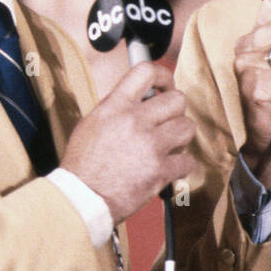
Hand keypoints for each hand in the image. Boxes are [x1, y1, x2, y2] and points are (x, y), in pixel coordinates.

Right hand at [61, 62, 195, 224]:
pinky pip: (188, 160)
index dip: (163, 76)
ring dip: (181, 136)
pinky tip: (170, 168)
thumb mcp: (92, 123)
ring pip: (187, 127)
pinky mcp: (160, 170)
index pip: (146, 72)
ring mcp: (150, 145)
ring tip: (170, 145)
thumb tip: (140, 99)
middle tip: (169, 121)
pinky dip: (182, 165)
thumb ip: (117, 107)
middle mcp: (135, 121)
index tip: (166, 86)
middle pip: (177, 100)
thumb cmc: (83, 164)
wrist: (82, 198)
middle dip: (176, 111)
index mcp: (116, 106)